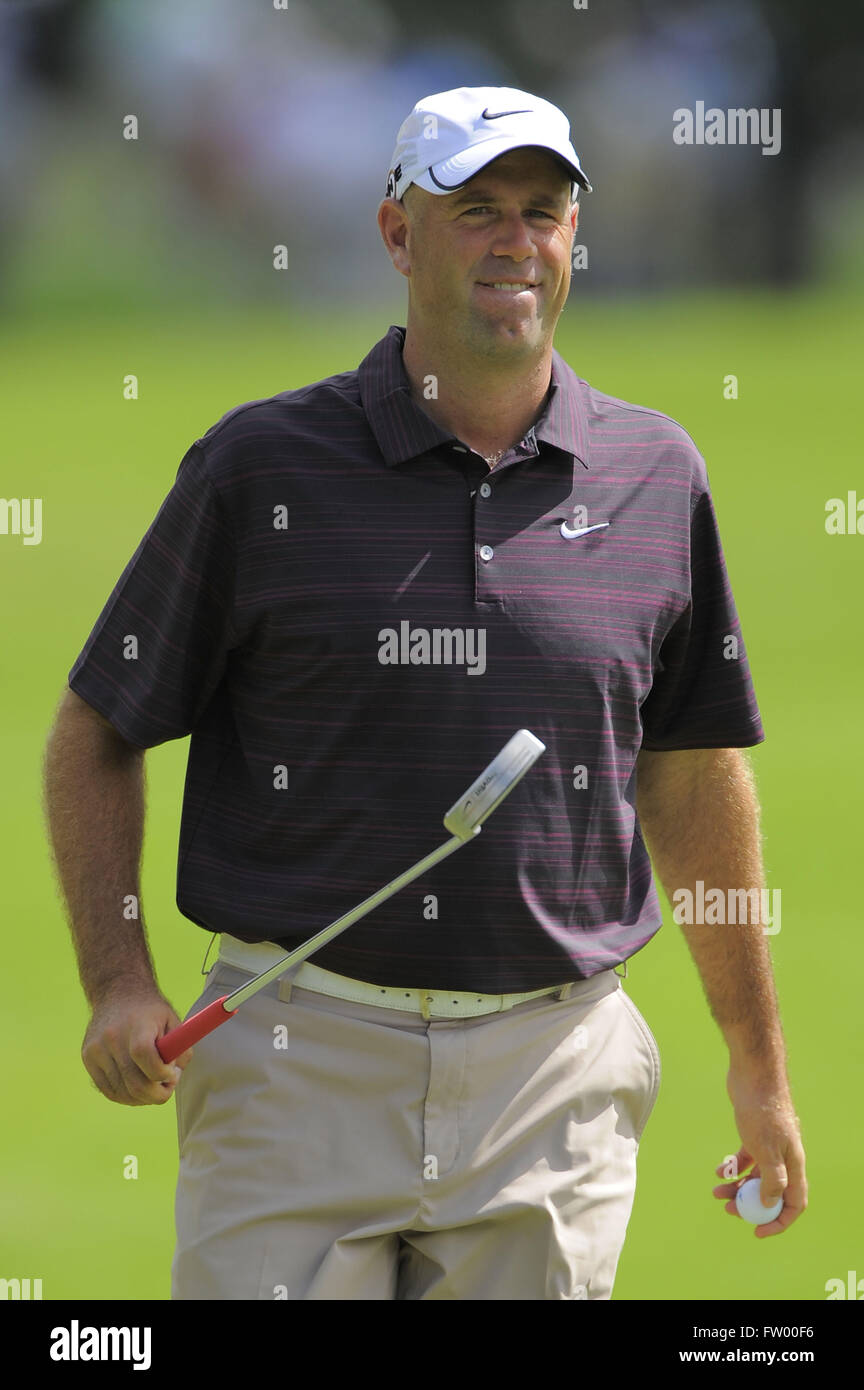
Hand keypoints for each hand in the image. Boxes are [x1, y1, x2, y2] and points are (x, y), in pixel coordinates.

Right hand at [82, 984, 193, 1105]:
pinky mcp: (87, 1059)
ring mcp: (96, 1050)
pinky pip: (109, 1091)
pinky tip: (139, 1088)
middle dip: (158, 1094)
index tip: (172, 1074)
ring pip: (122, 1092)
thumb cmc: (150, 1011)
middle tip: (168, 1087)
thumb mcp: (173, 1021)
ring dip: (144, 1098)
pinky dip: (127, 1097)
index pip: (144, 1054)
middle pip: (135, 1083)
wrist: (116, 993)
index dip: (162, 1073)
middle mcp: (112, 1037)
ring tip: (155, 1086)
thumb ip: (181, 1049)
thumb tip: (173, 1077)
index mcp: (137, 1024)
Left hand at [712, 1067, 806, 1236]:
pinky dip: (734, 1167)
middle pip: (771, 1192)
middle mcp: (785, 1158)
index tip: (757, 1231)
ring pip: (756, 1176)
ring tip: (716, 1191)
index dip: (779, 1221)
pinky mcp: (755, 1135)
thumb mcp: (766, 1148)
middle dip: (751, 1205)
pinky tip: (719, 1171)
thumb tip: (769, 1204)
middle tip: (729, 1211)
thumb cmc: (762, 1110)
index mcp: (794, 1164)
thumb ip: (772, 1178)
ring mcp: (770, 1146)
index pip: (794, 1203)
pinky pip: (746, 1160)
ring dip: (738, 1187)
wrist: (753, 1075)